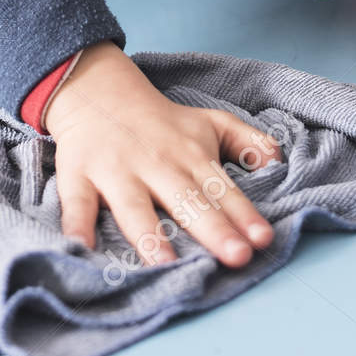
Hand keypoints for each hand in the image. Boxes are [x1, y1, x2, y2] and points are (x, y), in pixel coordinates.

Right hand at [42, 41, 281, 268]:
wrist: (97, 90)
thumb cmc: (161, 120)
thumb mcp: (209, 122)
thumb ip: (246, 141)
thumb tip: (278, 161)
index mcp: (190, 155)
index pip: (222, 189)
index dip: (244, 214)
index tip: (264, 239)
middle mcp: (156, 165)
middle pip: (187, 201)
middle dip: (213, 229)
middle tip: (237, 256)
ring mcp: (115, 172)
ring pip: (135, 208)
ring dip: (151, 236)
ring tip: (167, 266)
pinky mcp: (79, 176)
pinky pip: (77, 204)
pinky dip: (77, 226)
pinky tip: (82, 250)